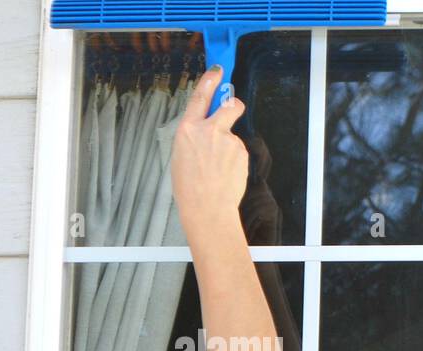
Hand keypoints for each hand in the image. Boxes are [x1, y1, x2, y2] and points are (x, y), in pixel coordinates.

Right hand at [171, 67, 248, 240]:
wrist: (207, 208)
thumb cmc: (190, 188)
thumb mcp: (181, 156)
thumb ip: (194, 137)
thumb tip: (205, 131)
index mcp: (188, 130)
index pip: (200, 97)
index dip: (209, 80)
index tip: (217, 71)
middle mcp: (209, 131)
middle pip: (230, 105)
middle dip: (233, 104)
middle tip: (232, 109)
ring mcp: (228, 141)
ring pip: (232, 137)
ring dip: (228, 149)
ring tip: (218, 170)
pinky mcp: (241, 153)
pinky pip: (238, 153)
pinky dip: (233, 162)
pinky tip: (225, 175)